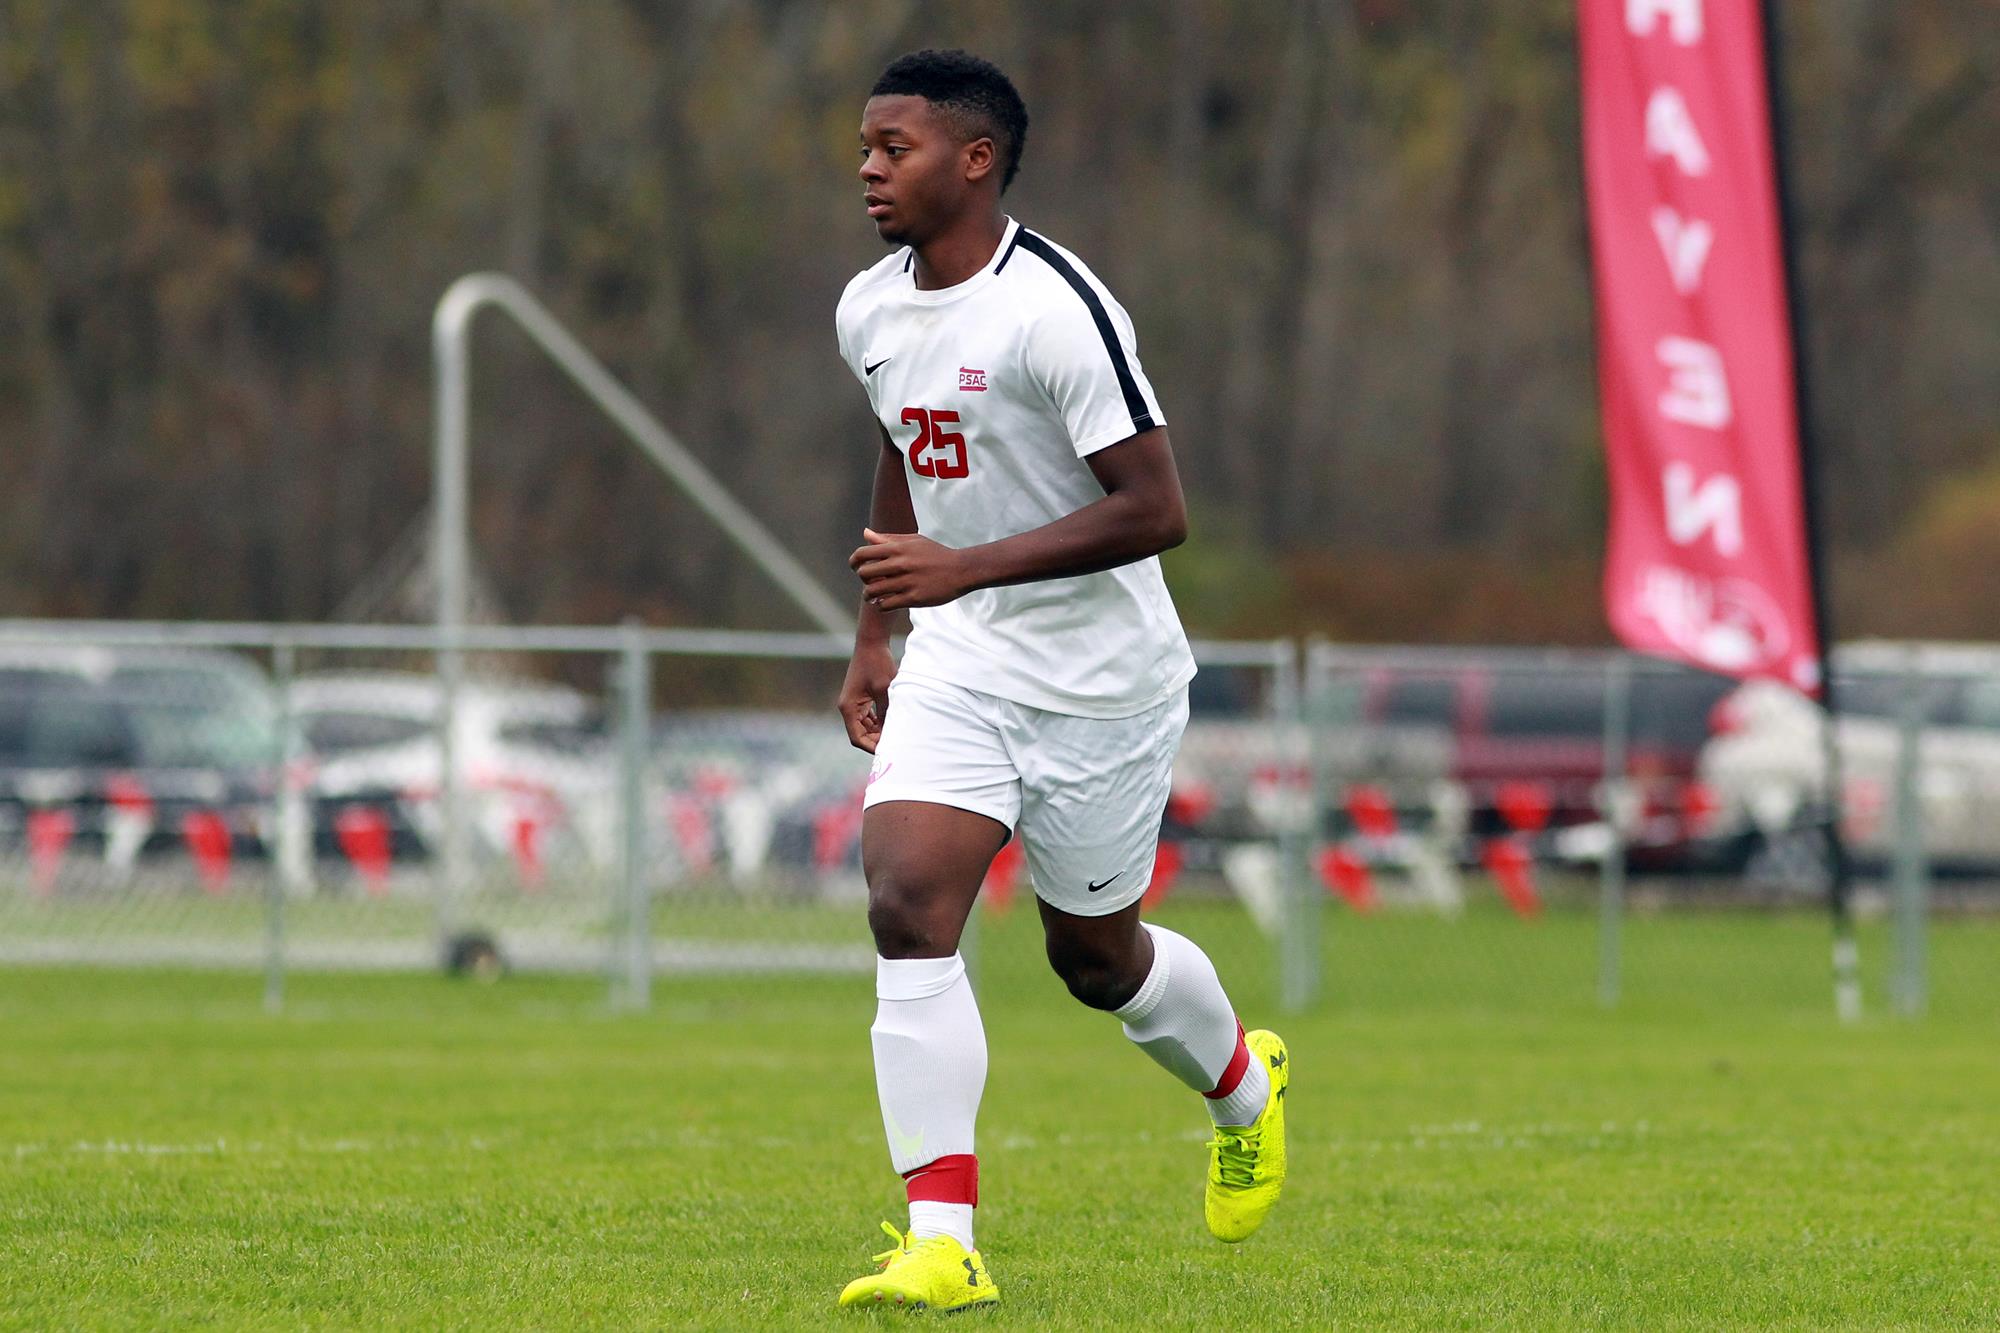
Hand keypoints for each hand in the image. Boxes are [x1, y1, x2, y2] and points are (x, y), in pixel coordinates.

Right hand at [837, 643, 897, 752]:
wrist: (871, 643)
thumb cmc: (877, 663)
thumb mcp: (885, 689)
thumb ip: (886, 711)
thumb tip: (891, 732)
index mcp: (848, 707)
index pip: (857, 737)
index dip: (871, 747)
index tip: (887, 751)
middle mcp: (848, 707)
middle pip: (861, 734)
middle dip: (877, 740)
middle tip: (896, 744)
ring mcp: (853, 703)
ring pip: (865, 726)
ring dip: (879, 731)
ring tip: (896, 735)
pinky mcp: (860, 698)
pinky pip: (868, 717)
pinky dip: (879, 722)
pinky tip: (893, 722)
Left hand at [848, 528, 978, 610]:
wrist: (961, 570)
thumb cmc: (935, 554)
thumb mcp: (913, 541)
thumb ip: (888, 538)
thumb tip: (865, 533)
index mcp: (897, 548)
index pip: (863, 553)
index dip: (854, 562)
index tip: (856, 567)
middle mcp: (900, 564)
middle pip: (864, 574)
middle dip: (863, 579)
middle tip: (870, 582)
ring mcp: (906, 581)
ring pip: (872, 592)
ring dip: (869, 595)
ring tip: (874, 596)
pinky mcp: (913, 598)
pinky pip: (885, 605)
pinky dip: (881, 605)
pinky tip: (886, 602)